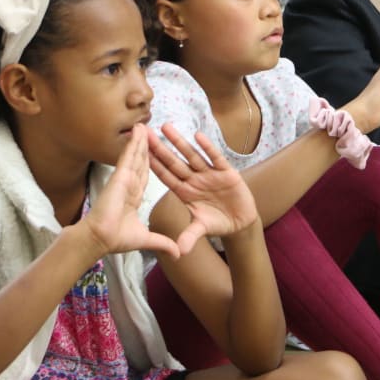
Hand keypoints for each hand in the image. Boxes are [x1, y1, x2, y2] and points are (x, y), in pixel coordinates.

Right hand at [80, 124, 181, 258]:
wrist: (101, 239)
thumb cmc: (116, 239)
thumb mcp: (146, 239)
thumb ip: (162, 242)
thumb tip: (178, 253)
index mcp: (134, 196)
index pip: (145, 176)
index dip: (151, 164)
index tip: (155, 153)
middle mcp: (130, 185)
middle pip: (141, 162)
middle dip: (147, 147)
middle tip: (151, 131)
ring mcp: (124, 179)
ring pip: (135, 156)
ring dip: (141, 140)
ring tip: (144, 124)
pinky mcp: (119, 176)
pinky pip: (129, 156)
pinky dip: (134, 143)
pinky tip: (138, 130)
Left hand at [147, 123, 258, 254]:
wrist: (240, 221)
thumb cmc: (217, 223)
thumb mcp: (202, 229)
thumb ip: (190, 237)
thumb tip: (179, 252)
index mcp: (185, 192)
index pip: (165, 176)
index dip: (153, 165)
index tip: (139, 153)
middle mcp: (194, 180)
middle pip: (174, 162)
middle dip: (160, 148)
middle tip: (145, 132)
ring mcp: (210, 174)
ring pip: (191, 156)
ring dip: (179, 142)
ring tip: (165, 127)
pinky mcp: (227, 172)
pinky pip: (215, 158)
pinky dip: (208, 148)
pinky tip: (198, 136)